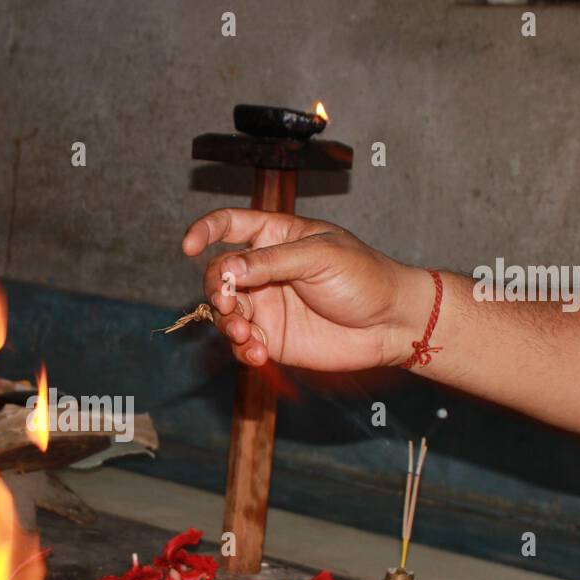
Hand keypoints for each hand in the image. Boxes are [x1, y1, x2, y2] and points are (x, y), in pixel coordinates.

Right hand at [181, 209, 433, 370]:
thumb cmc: (364, 277)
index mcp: (276, 237)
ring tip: (246, 335)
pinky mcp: (271, 338)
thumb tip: (226, 268)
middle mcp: (264, 271)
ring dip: (227, 324)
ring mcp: (265, 305)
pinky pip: (242, 344)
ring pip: (224, 313)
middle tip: (229, 303)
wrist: (391, 323)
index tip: (188, 246)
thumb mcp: (319, 257)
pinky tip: (258, 354)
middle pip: (217, 275)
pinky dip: (243, 349)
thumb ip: (270, 262)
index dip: (204, 231)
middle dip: (216, 290)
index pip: (229, 225)